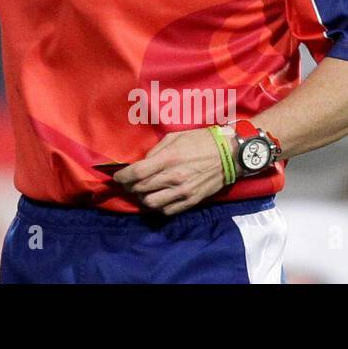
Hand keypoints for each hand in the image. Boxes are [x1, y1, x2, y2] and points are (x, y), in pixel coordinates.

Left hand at [111, 128, 228, 215]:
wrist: (230, 154)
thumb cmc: (201, 141)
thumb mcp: (175, 138)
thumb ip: (156, 151)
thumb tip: (142, 163)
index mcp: (168, 159)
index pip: (136, 173)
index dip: (122, 177)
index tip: (117, 177)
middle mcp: (173, 177)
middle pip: (141, 189)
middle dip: (130, 187)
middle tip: (128, 184)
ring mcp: (183, 192)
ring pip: (151, 203)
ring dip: (142, 199)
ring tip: (142, 192)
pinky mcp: (191, 201)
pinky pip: (167, 211)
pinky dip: (158, 207)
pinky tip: (157, 199)